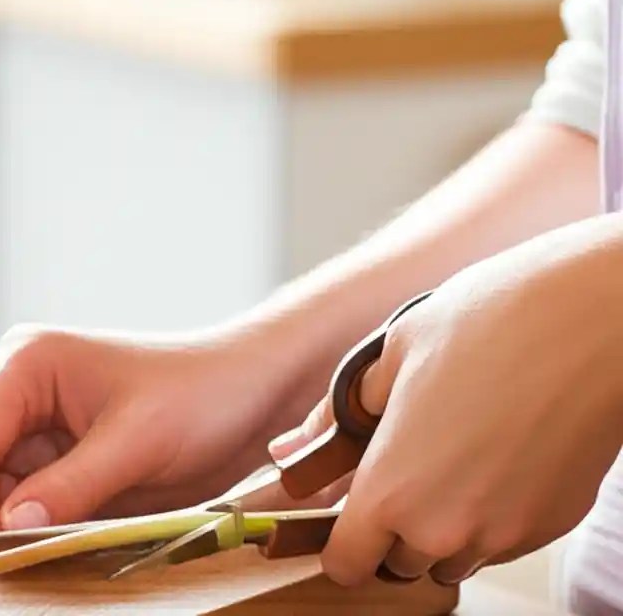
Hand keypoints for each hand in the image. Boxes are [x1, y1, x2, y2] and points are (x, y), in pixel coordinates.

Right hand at [0, 324, 323, 536]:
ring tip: (62, 531)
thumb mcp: (138, 442)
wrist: (249, 392)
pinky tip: (72, 528)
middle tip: (30, 540)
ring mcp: (28, 424)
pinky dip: (29, 524)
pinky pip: (12, 499)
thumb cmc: (202, 396)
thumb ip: (70, 485)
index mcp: (24, 364)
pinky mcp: (49, 457)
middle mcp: (13, 390)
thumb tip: (10, 527)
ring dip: (4, 518)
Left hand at [275, 216, 622, 585]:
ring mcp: (503, 534)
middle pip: (397, 562)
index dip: (339, 542)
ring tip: (452, 455)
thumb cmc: (491, 324)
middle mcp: (445, 528)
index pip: (346, 563)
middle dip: (390, 526)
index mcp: (392, 490)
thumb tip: (290, 447)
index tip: (346, 515)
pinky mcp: (550, 526)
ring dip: (441, 525)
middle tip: (402, 465)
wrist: (595, 320)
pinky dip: (489, 514)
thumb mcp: (392, 355)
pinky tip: (495, 457)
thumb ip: (337, 416)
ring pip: (451, 556)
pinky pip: (499, 541)